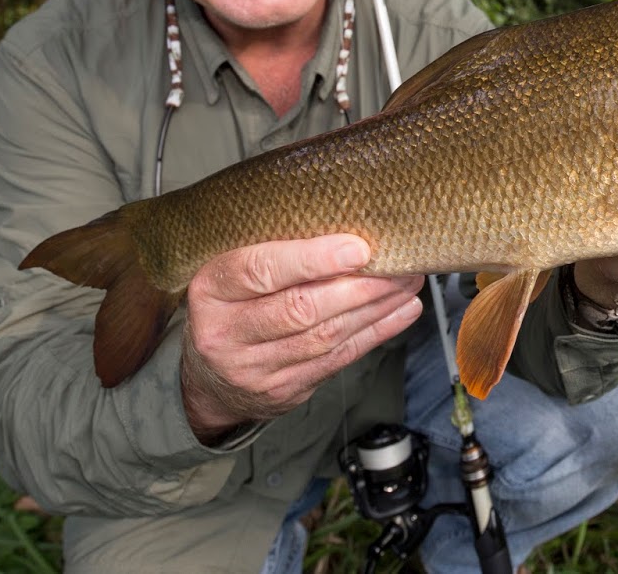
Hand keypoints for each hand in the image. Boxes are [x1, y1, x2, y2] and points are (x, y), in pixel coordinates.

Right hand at [180, 235, 422, 442]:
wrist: (209, 381)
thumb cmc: (230, 309)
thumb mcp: (230, 277)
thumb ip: (273, 253)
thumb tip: (345, 225)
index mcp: (210, 291)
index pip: (259, 270)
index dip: (311, 259)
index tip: (358, 247)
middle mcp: (226, 333)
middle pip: (300, 308)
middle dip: (358, 286)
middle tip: (398, 265)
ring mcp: (254, 368)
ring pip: (325, 336)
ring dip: (375, 307)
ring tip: (408, 282)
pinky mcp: (283, 391)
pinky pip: (337, 359)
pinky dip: (375, 333)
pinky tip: (401, 312)